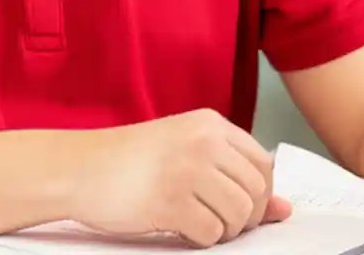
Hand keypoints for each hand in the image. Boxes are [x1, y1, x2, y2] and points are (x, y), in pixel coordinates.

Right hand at [71, 109, 293, 247]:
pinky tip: (181, 227)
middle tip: (221, 222)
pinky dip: (201, 239)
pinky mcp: (170, 201)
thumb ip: (233, 175)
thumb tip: (284, 209)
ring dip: (224, 230)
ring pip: (238, 214)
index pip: (263, 163)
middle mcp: (203, 142)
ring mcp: (187, 171)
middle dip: (245, 217)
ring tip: (200, 224)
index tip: (243, 206)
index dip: (260, 194)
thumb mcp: (186, 154)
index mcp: (210, 125)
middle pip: (256, 191)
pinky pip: (210, 234)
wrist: (79, 168)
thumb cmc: (129, 162)